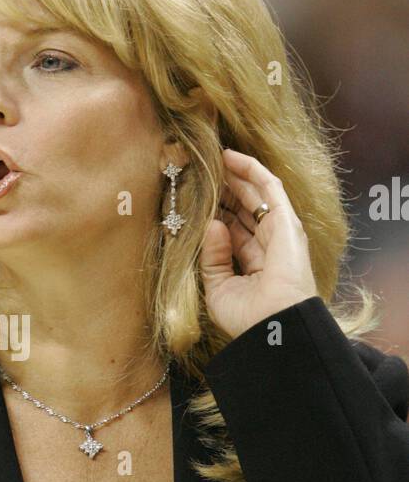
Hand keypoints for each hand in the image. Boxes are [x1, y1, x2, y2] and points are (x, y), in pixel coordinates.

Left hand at [199, 147, 318, 339]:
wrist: (273, 325)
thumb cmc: (247, 317)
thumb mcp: (218, 288)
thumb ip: (212, 258)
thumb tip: (211, 224)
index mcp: (255, 265)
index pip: (234, 231)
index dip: (216, 214)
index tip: (194, 200)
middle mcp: (270, 246)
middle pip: (245, 210)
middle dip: (224, 192)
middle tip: (201, 174)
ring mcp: (280, 232)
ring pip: (255, 194)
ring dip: (234, 176)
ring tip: (211, 160)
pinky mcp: (286, 220)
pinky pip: (268, 186)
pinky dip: (250, 169)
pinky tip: (230, 156)